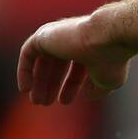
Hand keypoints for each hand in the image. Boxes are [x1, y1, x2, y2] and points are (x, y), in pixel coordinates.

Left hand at [16, 12, 131, 104]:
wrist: (107, 38)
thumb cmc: (112, 60)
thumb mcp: (108, 81)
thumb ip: (97, 89)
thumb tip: (87, 95)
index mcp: (91, 48)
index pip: (77, 68)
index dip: (71, 86)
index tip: (64, 101)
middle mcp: (74, 40)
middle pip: (57, 64)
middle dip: (50, 84)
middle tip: (44, 103)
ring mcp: (58, 36)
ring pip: (42, 60)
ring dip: (38, 81)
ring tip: (36, 101)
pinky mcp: (44, 35)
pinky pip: (28, 53)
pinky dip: (25, 70)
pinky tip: (25, 89)